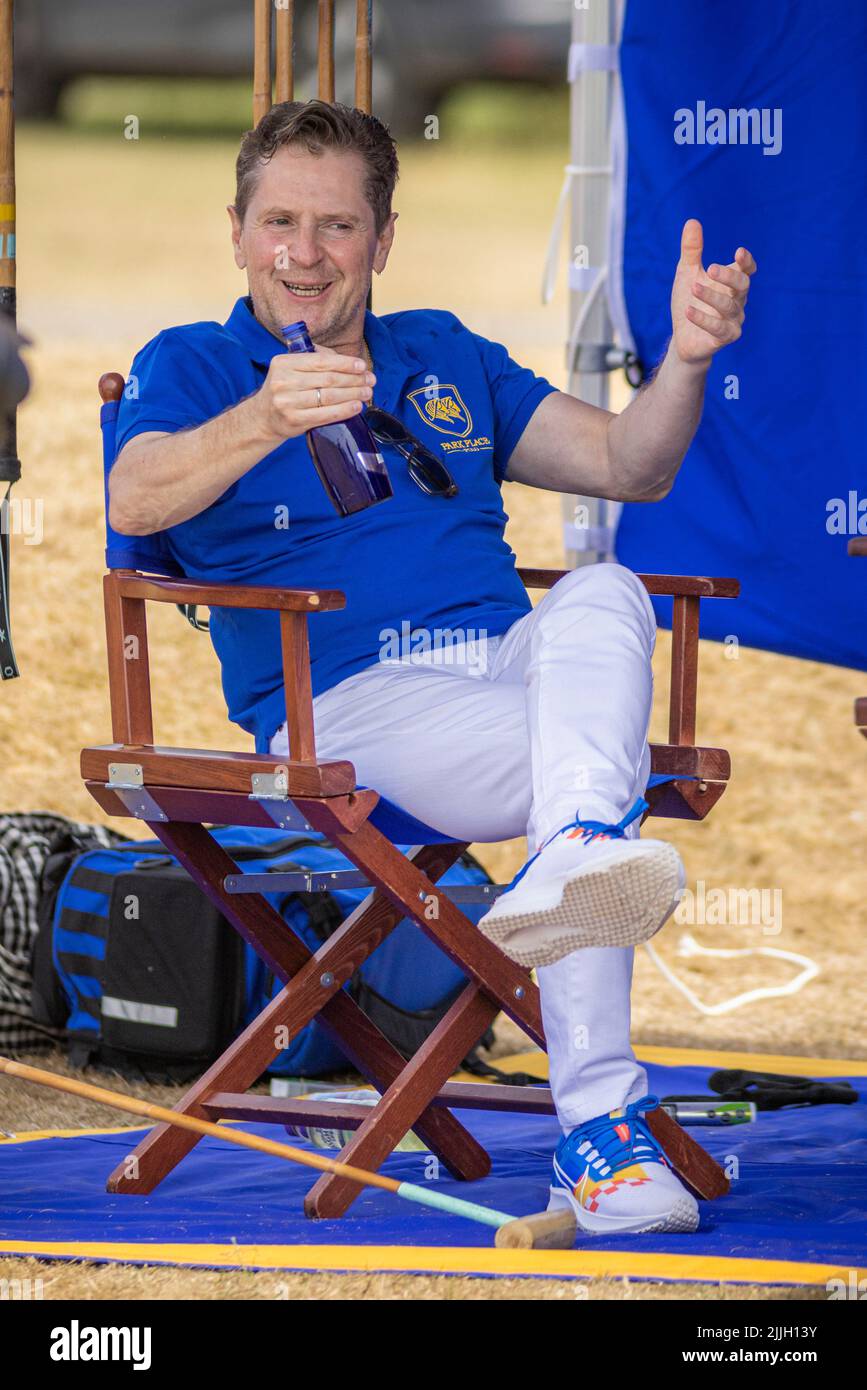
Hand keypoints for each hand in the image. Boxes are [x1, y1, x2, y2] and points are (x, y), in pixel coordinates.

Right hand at [254, 346, 375, 442]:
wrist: (263, 417)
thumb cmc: (285, 390)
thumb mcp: (291, 370)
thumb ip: (315, 360)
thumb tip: (347, 361)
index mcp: (284, 363)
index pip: (320, 360)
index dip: (344, 363)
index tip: (361, 365)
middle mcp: (283, 381)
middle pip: (328, 378)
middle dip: (354, 379)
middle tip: (370, 380)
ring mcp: (287, 402)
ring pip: (329, 396)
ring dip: (353, 394)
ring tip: (367, 392)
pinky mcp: (294, 420)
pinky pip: (325, 414)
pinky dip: (344, 410)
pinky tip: (356, 407)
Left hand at [670, 218, 755, 366]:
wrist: (683, 338)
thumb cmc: (689, 302)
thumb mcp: (687, 274)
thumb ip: (692, 251)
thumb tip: (692, 221)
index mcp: (731, 283)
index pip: (746, 271)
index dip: (746, 262)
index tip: (739, 252)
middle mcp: (737, 301)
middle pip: (742, 286)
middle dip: (728, 276)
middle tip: (710, 268)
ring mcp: (733, 320)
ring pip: (728, 307)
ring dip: (711, 296)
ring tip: (693, 288)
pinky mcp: (725, 338)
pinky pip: (719, 328)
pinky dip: (703, 319)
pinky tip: (688, 311)